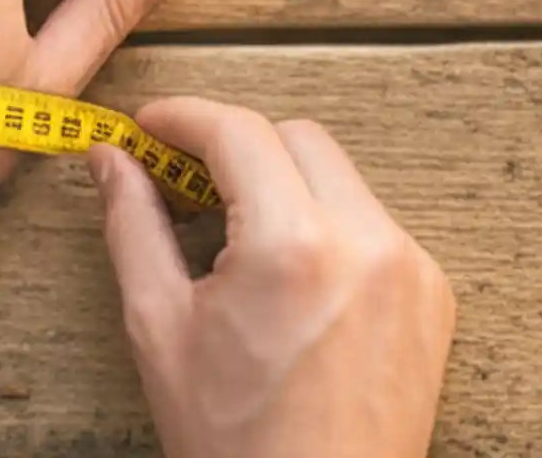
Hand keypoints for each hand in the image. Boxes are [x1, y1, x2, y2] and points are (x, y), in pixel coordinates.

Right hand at [87, 98, 456, 457]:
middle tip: (183, 177)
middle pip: (295, 137)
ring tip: (234, 231)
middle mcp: (366, 244)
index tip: (149, 126)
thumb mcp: (158, 326)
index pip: (238, 133)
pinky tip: (286, 269)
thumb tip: (110, 161)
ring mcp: (410, 268)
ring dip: (281, 180)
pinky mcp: (431, 294)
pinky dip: (323, 220)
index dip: (183, 117)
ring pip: (337, 174)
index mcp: (292, 249)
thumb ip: (133, 225)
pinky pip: (370, 220)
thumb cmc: (233, 439)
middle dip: (234, 144)